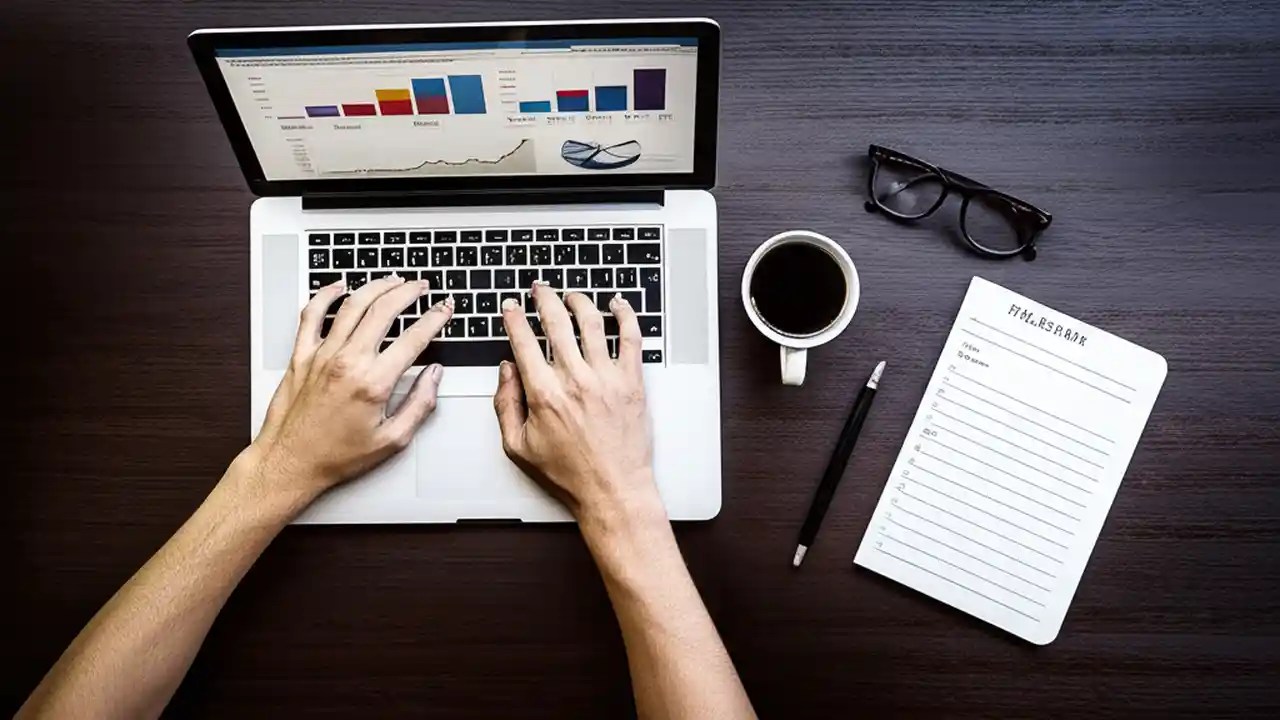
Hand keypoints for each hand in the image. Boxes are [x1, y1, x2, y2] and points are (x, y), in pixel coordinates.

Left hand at [238, 275, 452, 505]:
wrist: (290, 463)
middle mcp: (347, 362)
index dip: (434, 319)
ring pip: (352, 305)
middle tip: (421, 287)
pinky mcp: (301, 356)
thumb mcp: (392, 440)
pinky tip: (338, 286)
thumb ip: (419, 404)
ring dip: (376, 286)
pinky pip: (312, 315)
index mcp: (373, 383)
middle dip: (408, 292)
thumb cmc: (336, 456)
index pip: (413, 338)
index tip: (444, 309)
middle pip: (383, 310)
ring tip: (392, 281)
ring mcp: (322, 355)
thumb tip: (434, 376)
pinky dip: (325, 295)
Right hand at [493, 283, 660, 524]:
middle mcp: (575, 380)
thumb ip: (506, 405)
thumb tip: (506, 371)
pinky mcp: (631, 382)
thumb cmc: (569, 474)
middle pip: (556, 322)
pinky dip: (625, 315)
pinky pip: (631, 337)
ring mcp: (606, 378)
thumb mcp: (518, 447)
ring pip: (591, 322)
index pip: (523, 341)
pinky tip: (617, 305)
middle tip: (539, 290)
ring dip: (578, 301)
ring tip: (571, 295)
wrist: (613, 490)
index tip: (512, 307)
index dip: (514, 318)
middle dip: (543, 299)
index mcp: (544, 394)